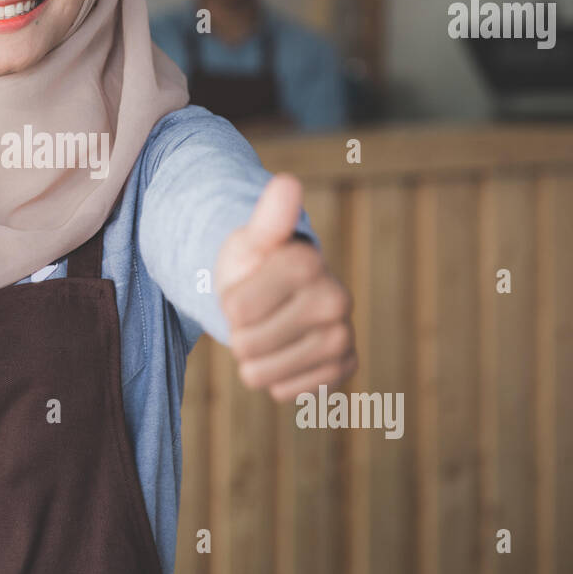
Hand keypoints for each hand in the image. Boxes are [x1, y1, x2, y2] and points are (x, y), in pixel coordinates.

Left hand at [214, 173, 356, 401]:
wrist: (280, 297)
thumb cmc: (256, 266)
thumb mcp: (252, 241)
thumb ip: (268, 217)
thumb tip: (287, 182)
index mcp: (307, 263)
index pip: (235, 310)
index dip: (229, 304)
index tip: (247, 286)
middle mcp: (336, 299)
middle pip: (247, 345)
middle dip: (240, 333)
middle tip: (257, 314)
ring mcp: (343, 336)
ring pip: (262, 374)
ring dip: (254, 359)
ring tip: (267, 334)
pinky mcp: (344, 368)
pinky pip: (284, 391)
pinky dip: (275, 378)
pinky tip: (285, 353)